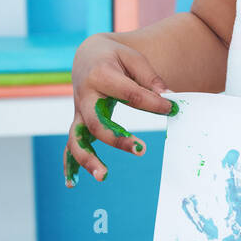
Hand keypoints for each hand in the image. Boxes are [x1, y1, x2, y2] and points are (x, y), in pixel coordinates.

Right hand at [63, 35, 173, 185]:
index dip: (153, 103)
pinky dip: (69, 165)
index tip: (171, 108)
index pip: (129, 94)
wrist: (88, 56)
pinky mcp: (78, 123)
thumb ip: (150, 78)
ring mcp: (79, 113)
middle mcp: (85, 97)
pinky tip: (73, 183)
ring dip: (88, 159)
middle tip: (142, 150)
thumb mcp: (133, 58)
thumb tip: (169, 98)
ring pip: (77, 139)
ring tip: (104, 176)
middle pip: (96, 123)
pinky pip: (70, 146)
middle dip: (117, 139)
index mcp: (100, 76)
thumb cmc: (115, 58)